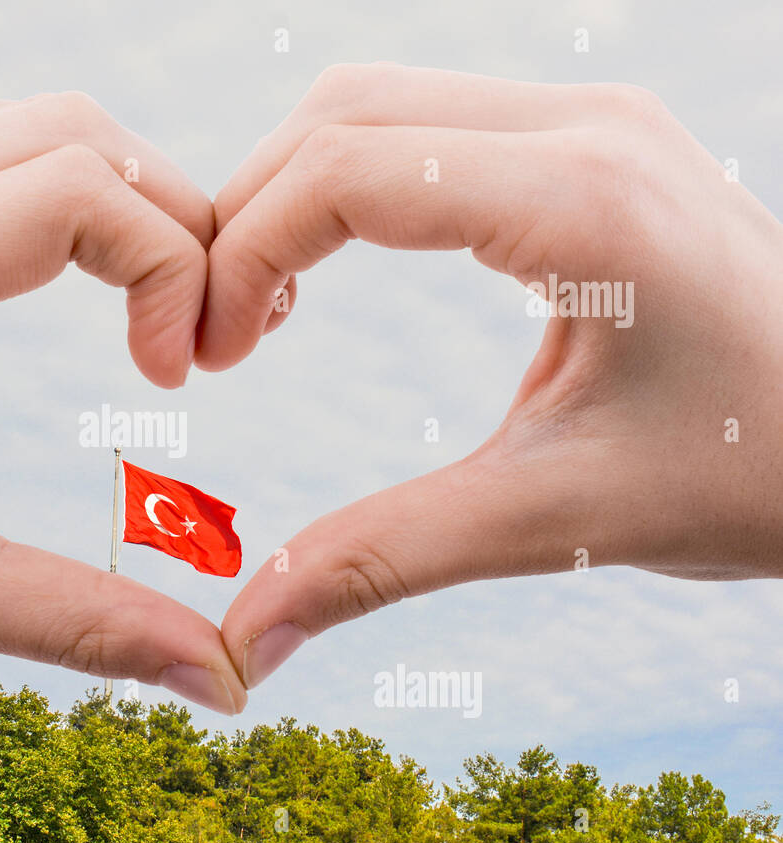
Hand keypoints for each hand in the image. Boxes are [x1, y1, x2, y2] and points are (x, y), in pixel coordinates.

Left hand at [0, 93, 247, 714]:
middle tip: (198, 340)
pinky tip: (81, 279)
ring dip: (126, 199)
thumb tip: (220, 679)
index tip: (178, 375)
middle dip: (175, 223)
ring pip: (36, 125)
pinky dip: (66, 192)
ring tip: (161, 306)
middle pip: (75, 134)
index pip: (73, 191)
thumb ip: (73, 623)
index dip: (170, 266)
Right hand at [199, 63, 782, 686]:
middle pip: (343, 115)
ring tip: (263, 312)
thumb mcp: (553, 520)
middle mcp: (585, 127)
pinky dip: (347, 186)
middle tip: (218, 339)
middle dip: (248, 218)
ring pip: (376, 106)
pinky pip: (425, 125)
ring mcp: (591, 121)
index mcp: (580, 201)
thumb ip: (382, 562)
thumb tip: (246, 640)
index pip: (347, 170)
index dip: (242, 255)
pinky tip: (330, 271)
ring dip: (292, 195)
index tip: (211, 356)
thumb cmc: (749, 475)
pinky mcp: (587, 143)